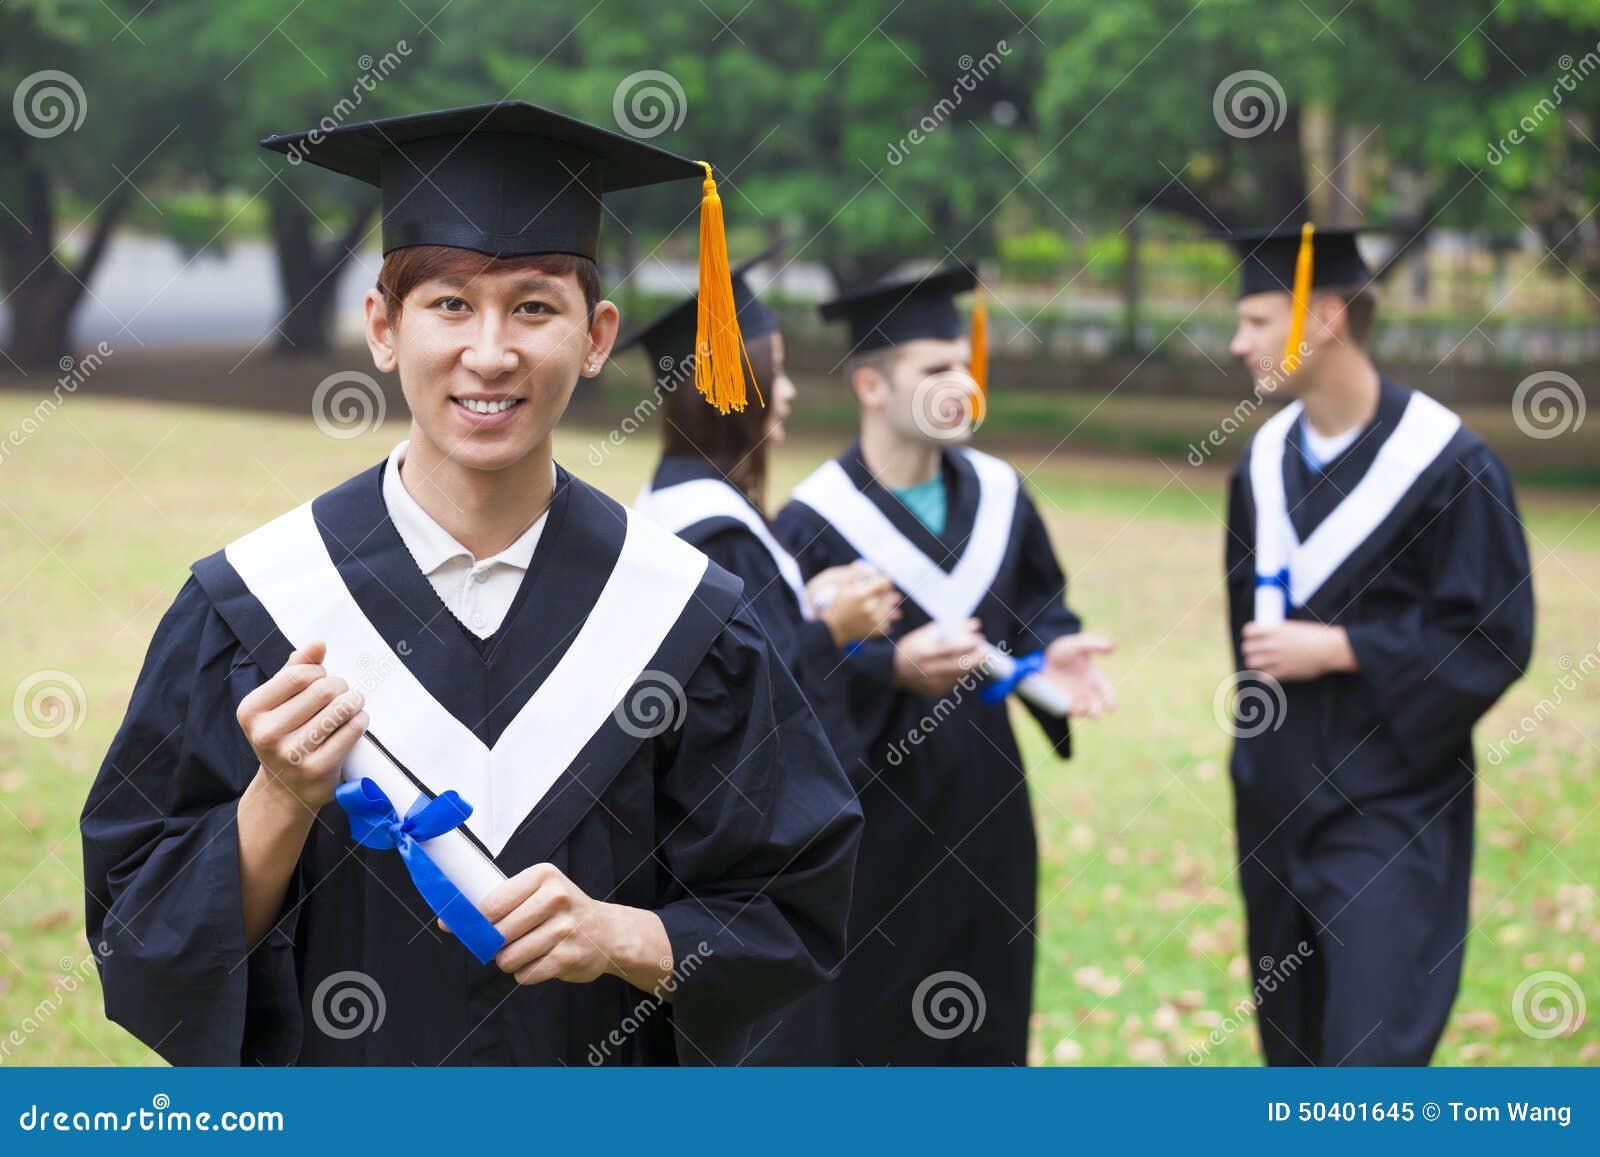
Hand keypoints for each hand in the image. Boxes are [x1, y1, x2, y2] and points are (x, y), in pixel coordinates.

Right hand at [236, 641, 367, 809]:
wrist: (284, 790)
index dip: (318, 672)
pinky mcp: (318, 769)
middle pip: (324, 689)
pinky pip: (353, 729)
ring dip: (354, 701)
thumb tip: (318, 644)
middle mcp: (267, 733)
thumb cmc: (285, 736)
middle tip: (341, 694)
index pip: (298, 675)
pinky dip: (360, 720)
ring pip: (341, 707)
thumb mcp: (279, 703)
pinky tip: (354, 722)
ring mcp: (292, 754)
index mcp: (251, 711)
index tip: (320, 680)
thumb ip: (295, 670)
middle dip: (340, 686)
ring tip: (351, 705)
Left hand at [463, 863, 672, 990]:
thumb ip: (499, 902)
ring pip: (510, 957)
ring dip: (510, 960)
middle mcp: (556, 898)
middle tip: (503, 941)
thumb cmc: (561, 911)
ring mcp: (565, 928)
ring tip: (524, 951)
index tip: (463, 927)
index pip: (492, 903)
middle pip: (499, 933)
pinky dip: (527, 972)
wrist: (607, 932)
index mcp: (543, 876)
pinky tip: (540, 960)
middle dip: (494, 944)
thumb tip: (448, 921)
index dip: (473, 920)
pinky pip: (527, 974)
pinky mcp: (570, 956)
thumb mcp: (537, 891)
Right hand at [808, 561, 901, 645]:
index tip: (884, 580)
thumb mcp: (841, 586)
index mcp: (861, 595)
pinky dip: (887, 619)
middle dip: (889, 594)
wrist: (832, 630)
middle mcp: (870, 608)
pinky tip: (883, 616)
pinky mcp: (876, 631)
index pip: (884, 582)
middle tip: (888, 593)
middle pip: (890, 597)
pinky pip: (888, 622)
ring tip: (889, 603)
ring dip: (891, 605)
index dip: (885, 580)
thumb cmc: (836, 606)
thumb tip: (871, 566)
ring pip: (892, 610)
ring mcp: (874, 621)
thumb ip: (855, 573)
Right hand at [893, 619, 987, 695]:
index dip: (970, 643)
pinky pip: (955, 682)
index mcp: (926, 652)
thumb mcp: (927, 633)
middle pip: (961, 665)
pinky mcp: (936, 691)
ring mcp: (933, 682)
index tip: (980, 638)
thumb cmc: (912, 647)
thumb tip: (975, 624)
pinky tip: (965, 666)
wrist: (893, 669)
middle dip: (977, 658)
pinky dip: (962, 673)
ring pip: (961, 675)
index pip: (953, 648)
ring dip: (972, 666)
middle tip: (986, 649)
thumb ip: (951, 627)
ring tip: (978, 656)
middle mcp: (930, 669)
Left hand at [1041, 632, 1117, 718]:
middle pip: (1098, 707)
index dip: (1111, 701)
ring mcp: (1076, 698)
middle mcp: (1088, 691)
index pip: (1108, 693)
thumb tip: (1114, 646)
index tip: (1110, 706)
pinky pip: (1072, 713)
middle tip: (1092, 704)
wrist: (1040, 658)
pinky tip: (1071, 704)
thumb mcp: (1079, 644)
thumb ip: (1095, 644)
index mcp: (1095, 678)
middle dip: (1096, 710)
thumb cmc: (1062, 651)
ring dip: (1085, 711)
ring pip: (1086, 713)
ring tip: (1080, 704)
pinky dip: (1074, 711)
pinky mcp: (1063, 704)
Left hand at [1240, 621, 1355, 681]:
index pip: (1248, 631)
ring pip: (1252, 662)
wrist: (1330, 649)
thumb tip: (1269, 635)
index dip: (1249, 634)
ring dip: (1255, 662)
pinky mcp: (1283, 672)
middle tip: (1256, 651)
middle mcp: (1272, 643)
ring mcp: (1276, 659)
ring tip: (1261, 663)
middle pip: (1247, 648)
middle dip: (1250, 650)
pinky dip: (1265, 676)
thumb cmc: (1316, 636)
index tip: (1252, 637)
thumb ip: (1279, 632)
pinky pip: (1264, 677)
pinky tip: (1269, 674)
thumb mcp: (1294, 627)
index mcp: (1275, 629)